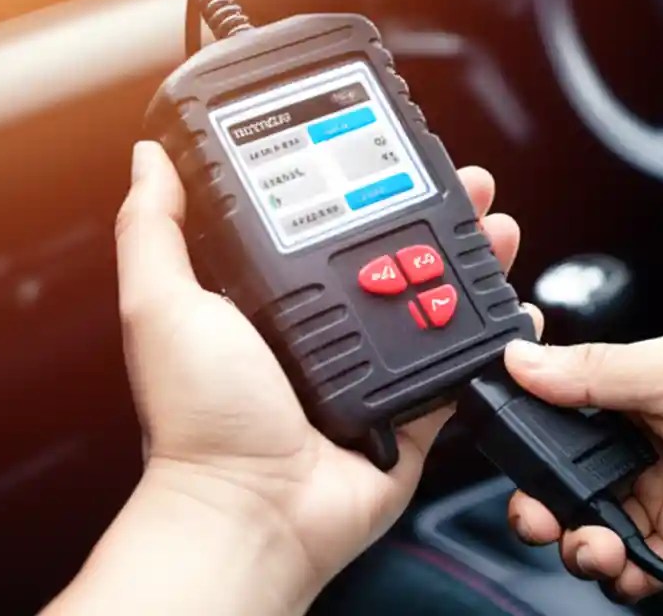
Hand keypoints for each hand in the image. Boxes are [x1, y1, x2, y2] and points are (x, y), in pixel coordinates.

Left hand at [112, 141, 540, 609]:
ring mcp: (372, 370)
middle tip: (467, 185)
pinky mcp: (411, 411)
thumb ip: (153, 230)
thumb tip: (148, 160)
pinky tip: (514, 306)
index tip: (391, 152)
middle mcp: (325, 329)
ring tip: (497, 227)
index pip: (327, 223)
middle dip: (439, 214)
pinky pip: (462, 368)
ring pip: (435, 301)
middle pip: (395, 254)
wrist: (253, 511)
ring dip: (474, 260)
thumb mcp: (162, 307)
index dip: (364, 184)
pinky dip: (494, 339)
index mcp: (270, 301)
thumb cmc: (201, 422)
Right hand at [503, 329, 662, 603]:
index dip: (525, 442)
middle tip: (539, 515)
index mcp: (631, 393)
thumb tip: (521, 358)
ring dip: (577, 544)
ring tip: (593, 544)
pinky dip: (619, 576)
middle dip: (538, 505)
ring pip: (591, 532)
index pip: (554, 418)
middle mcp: (640, 447)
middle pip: (561, 485)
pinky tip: (626, 566)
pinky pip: (635, 571)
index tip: (506, 455)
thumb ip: (594, 374)